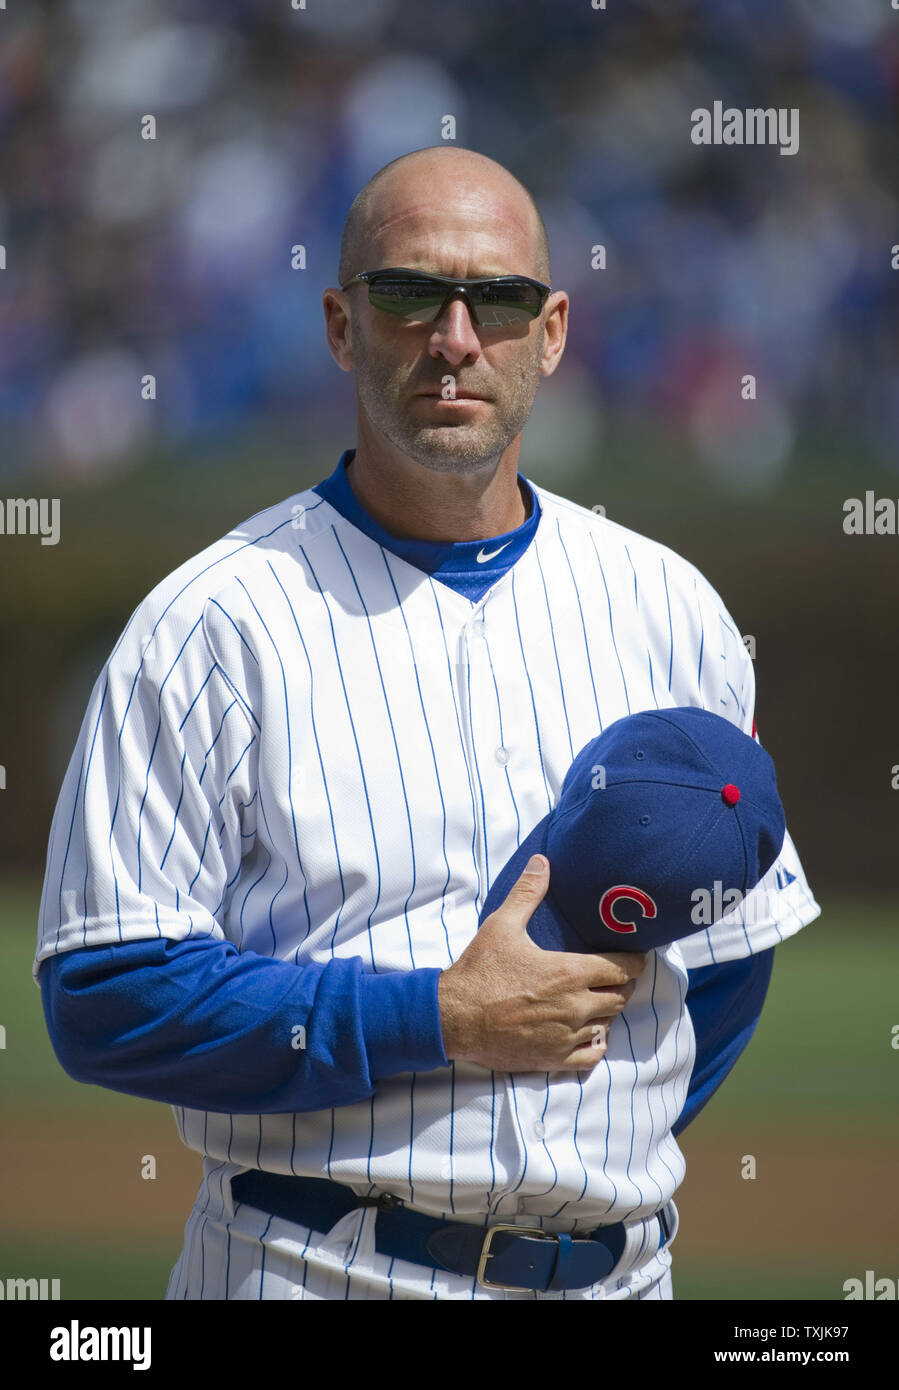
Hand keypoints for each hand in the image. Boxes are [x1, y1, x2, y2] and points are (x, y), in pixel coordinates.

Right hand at [438, 854, 645, 1072]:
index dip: (633, 961)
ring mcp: (566, 1035)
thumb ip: (527, 893)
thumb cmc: (479, 971)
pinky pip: (592, 1055)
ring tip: (597, 1001)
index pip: (623, 968)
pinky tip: (588, 1033)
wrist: (454, 1018)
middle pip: (620, 996)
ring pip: (608, 1025)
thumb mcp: (502, 926)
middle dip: (622, 985)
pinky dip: (596, 1044)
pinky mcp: (554, 1058)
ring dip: (607, 1012)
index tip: (634, 957)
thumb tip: (542, 862)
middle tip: (614, 977)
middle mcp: (575, 1006)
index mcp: (569, 972)